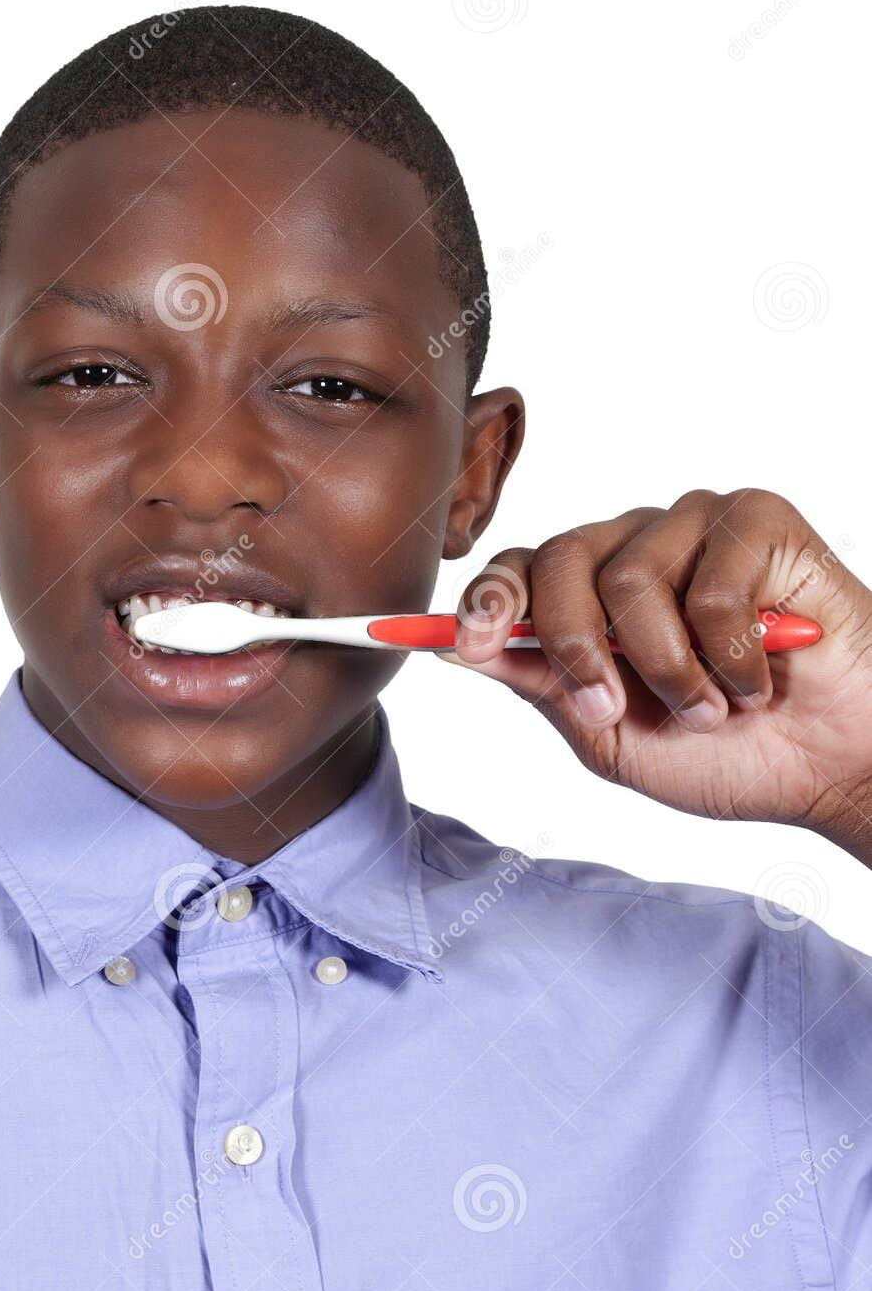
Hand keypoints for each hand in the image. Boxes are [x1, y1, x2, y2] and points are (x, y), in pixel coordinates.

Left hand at [441, 489, 871, 862]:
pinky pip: (709, 587)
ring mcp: (696, 527)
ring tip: (712, 707)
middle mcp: (638, 547)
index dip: (486, 601)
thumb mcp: (609, 736)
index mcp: (593, 593)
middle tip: (615, 709)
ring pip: (630, 582)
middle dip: (575, 648)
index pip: (520, 569)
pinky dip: (731, 659)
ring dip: (669, 674)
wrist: (831, 769)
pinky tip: (760, 680)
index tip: (471, 641)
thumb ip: (541, 684)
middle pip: (559, 559)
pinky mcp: (757, 520)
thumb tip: (460, 645)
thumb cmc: (727, 753)